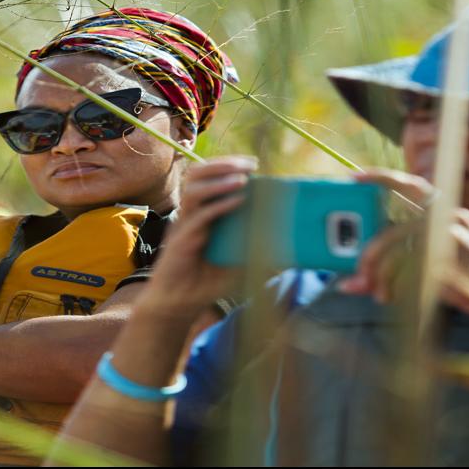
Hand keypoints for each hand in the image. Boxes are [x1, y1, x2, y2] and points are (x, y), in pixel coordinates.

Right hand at [131, 155, 254, 319]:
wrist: (180, 304)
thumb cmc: (205, 283)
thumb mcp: (238, 263)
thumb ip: (255, 252)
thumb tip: (287, 251)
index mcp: (201, 214)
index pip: (208, 179)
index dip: (226, 167)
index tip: (252, 165)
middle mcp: (190, 215)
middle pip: (197, 176)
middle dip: (222, 164)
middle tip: (249, 165)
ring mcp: (184, 226)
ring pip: (194, 190)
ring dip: (219, 180)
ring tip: (242, 179)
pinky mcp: (182, 241)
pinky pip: (199, 216)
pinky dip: (219, 205)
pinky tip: (238, 200)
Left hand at [341, 169, 468, 366]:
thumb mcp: (441, 265)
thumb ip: (400, 265)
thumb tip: (352, 281)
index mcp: (451, 214)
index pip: (414, 185)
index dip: (382, 178)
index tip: (355, 177)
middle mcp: (451, 220)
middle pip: (397, 226)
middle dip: (371, 249)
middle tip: (356, 270)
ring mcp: (452, 239)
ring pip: (399, 247)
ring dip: (380, 272)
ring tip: (375, 292)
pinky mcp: (450, 261)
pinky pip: (408, 268)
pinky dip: (392, 284)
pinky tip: (390, 297)